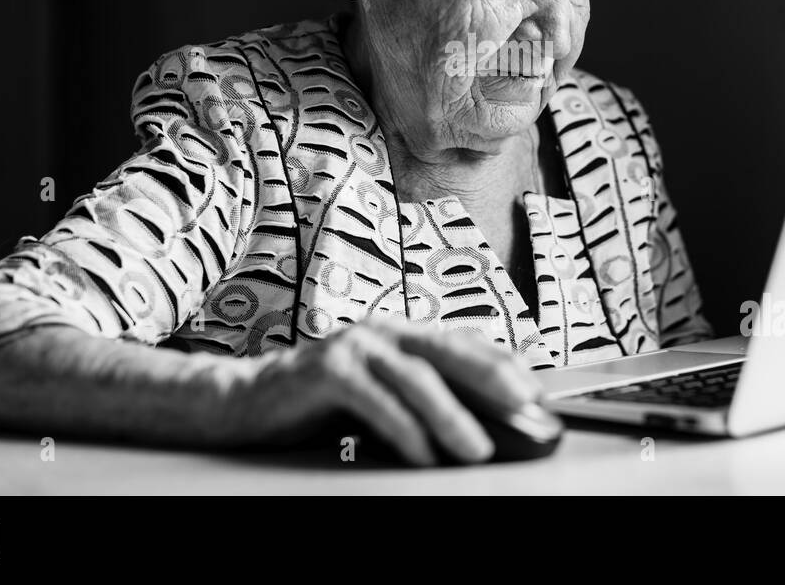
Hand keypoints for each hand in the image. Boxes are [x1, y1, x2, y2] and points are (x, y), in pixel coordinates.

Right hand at [234, 315, 543, 464]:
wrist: (247, 400)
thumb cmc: (319, 402)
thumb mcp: (381, 396)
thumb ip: (420, 401)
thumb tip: (481, 428)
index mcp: (399, 333)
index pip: (463, 342)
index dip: (503, 363)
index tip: (536, 392)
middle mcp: (381, 331)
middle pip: (448, 350)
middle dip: (493, 378)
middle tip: (526, 406)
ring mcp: (354, 346)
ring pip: (416, 377)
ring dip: (452, 415)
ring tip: (478, 448)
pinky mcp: (328, 370)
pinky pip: (376, 401)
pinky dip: (404, 428)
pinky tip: (423, 454)